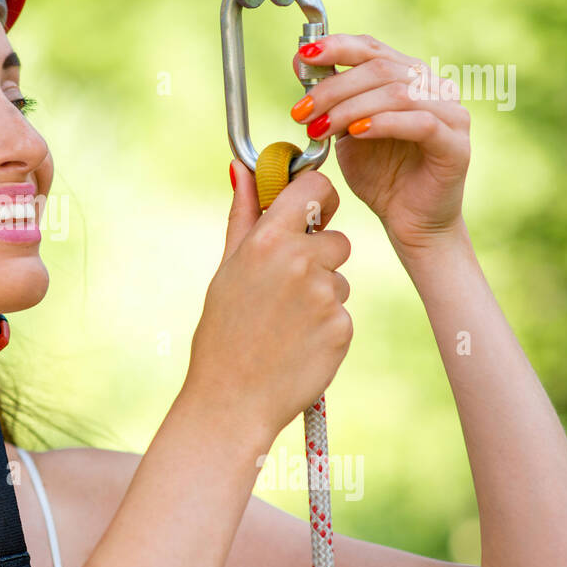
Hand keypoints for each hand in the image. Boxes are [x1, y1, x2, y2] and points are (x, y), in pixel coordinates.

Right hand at [183, 160, 352, 444]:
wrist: (232, 399)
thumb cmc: (224, 330)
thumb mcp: (228, 267)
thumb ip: (245, 214)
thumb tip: (241, 168)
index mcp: (267, 239)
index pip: (316, 189)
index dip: (318, 200)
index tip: (311, 214)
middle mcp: (299, 261)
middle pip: (336, 239)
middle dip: (319, 257)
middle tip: (284, 289)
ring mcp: (324, 295)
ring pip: (339, 278)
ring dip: (320, 294)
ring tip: (284, 322)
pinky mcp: (342, 326)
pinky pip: (342, 312)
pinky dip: (325, 325)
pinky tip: (296, 343)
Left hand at [290, 34, 470, 255]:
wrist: (408, 222)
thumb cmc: (379, 174)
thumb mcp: (346, 130)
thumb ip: (331, 98)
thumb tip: (299, 60)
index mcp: (409, 77)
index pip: (373, 48)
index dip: (337, 46)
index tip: (303, 55)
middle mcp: (434, 87)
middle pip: (379, 69)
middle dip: (334, 88)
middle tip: (302, 111)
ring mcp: (451, 113)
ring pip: (397, 93)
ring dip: (350, 108)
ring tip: (320, 129)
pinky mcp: (456, 144)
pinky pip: (420, 123)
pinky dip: (383, 124)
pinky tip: (356, 133)